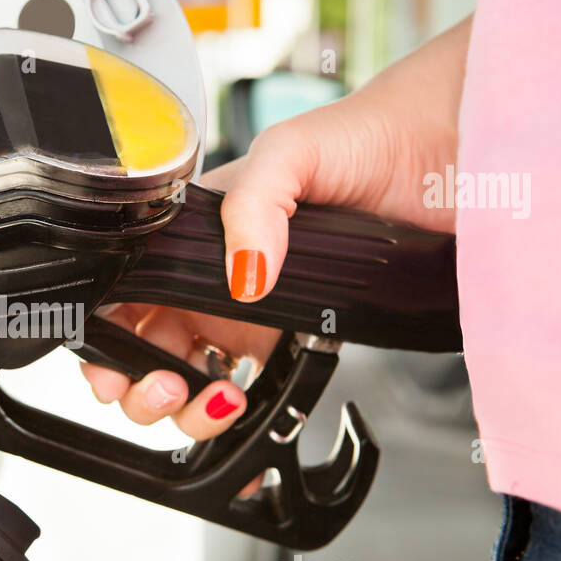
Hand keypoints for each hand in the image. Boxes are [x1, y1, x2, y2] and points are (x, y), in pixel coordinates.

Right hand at [80, 17, 473, 446]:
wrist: (452, 153)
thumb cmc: (371, 136)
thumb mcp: (293, 151)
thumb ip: (255, 203)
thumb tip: (243, 273)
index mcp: (197, 238)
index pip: (127, 296)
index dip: (108, 338)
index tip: (113, 365)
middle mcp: (219, 282)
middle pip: (148, 354)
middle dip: (141, 385)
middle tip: (166, 386)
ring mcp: (258, 317)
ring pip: (194, 386)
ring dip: (188, 411)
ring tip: (217, 398)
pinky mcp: (303, 343)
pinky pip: (257, 396)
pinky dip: (239, 424)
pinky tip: (245, 414)